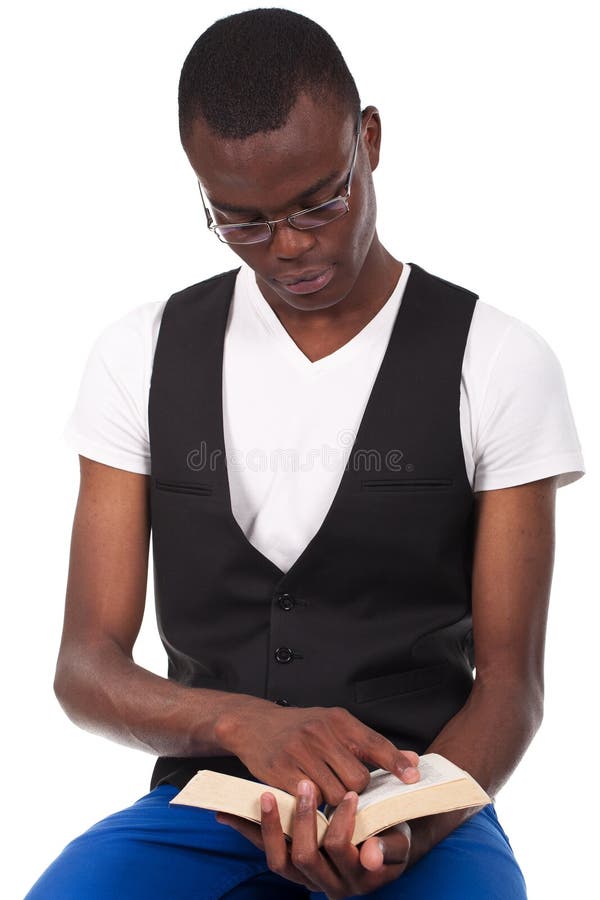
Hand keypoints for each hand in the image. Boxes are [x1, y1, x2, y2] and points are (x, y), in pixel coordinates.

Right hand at [216, 702, 420, 805]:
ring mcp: (299, 752)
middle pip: (358, 778)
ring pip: (335, 794)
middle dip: (357, 791)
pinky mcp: (280, 771)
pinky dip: (315, 805)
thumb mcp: (335, 725)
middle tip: (348, 790)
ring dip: (336, 802)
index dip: (396, 763)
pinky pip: (310, 800)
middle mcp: (320, 733)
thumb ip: (371, 745)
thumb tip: (413, 760)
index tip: (413, 779)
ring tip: (329, 795)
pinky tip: (312, 799)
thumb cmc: (301, 727)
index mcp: (337, 720)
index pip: (375, 743)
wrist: (254, 724)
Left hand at [216, 778, 411, 899]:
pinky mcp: (289, 867)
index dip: (344, 824)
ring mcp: (305, 878)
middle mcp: (328, 884)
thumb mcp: (399, 842)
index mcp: (356, 878)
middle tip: (307, 785)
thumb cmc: (392, 839)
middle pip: (306, 856)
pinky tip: (226, 814)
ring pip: (279, 860)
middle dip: (304, 818)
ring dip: (270, 826)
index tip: (350, 795)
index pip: (341, 851)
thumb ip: (390, 848)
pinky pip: (265, 852)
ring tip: (267, 795)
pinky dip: (246, 831)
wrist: (382, 852)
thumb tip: (372, 854)